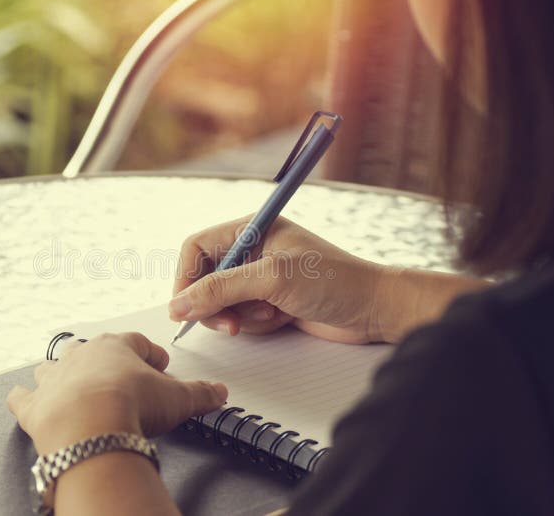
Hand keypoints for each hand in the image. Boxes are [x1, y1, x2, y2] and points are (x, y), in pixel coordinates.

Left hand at [7, 332, 227, 454]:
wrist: (92, 427)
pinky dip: (23, 398)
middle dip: (107, 364)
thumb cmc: (131, 404)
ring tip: (76, 387)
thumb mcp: (178, 398)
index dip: (150, 354)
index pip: (137, 343)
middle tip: (122, 381)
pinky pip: (21, 396)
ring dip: (62, 375)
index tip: (159, 364)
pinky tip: (25, 398)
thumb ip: (201, 393)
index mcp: (116, 346)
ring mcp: (54, 379)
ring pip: (53, 367)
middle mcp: (81, 356)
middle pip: (94, 352)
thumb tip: (220, 392)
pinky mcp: (34, 406)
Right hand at [169, 215, 391, 343]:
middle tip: (232, 324)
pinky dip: (256, 324)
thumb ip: (221, 289)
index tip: (185, 308)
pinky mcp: (270, 300)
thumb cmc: (334, 281)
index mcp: (252, 228)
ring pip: (222, 303)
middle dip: (216, 304)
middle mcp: (252, 250)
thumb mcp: (272, 279)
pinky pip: (242, 317)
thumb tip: (179, 304)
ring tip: (272, 315)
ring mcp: (260, 277)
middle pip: (205, 278)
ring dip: (242, 317)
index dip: (186, 278)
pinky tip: (282, 319)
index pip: (197, 247)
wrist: (374, 309)